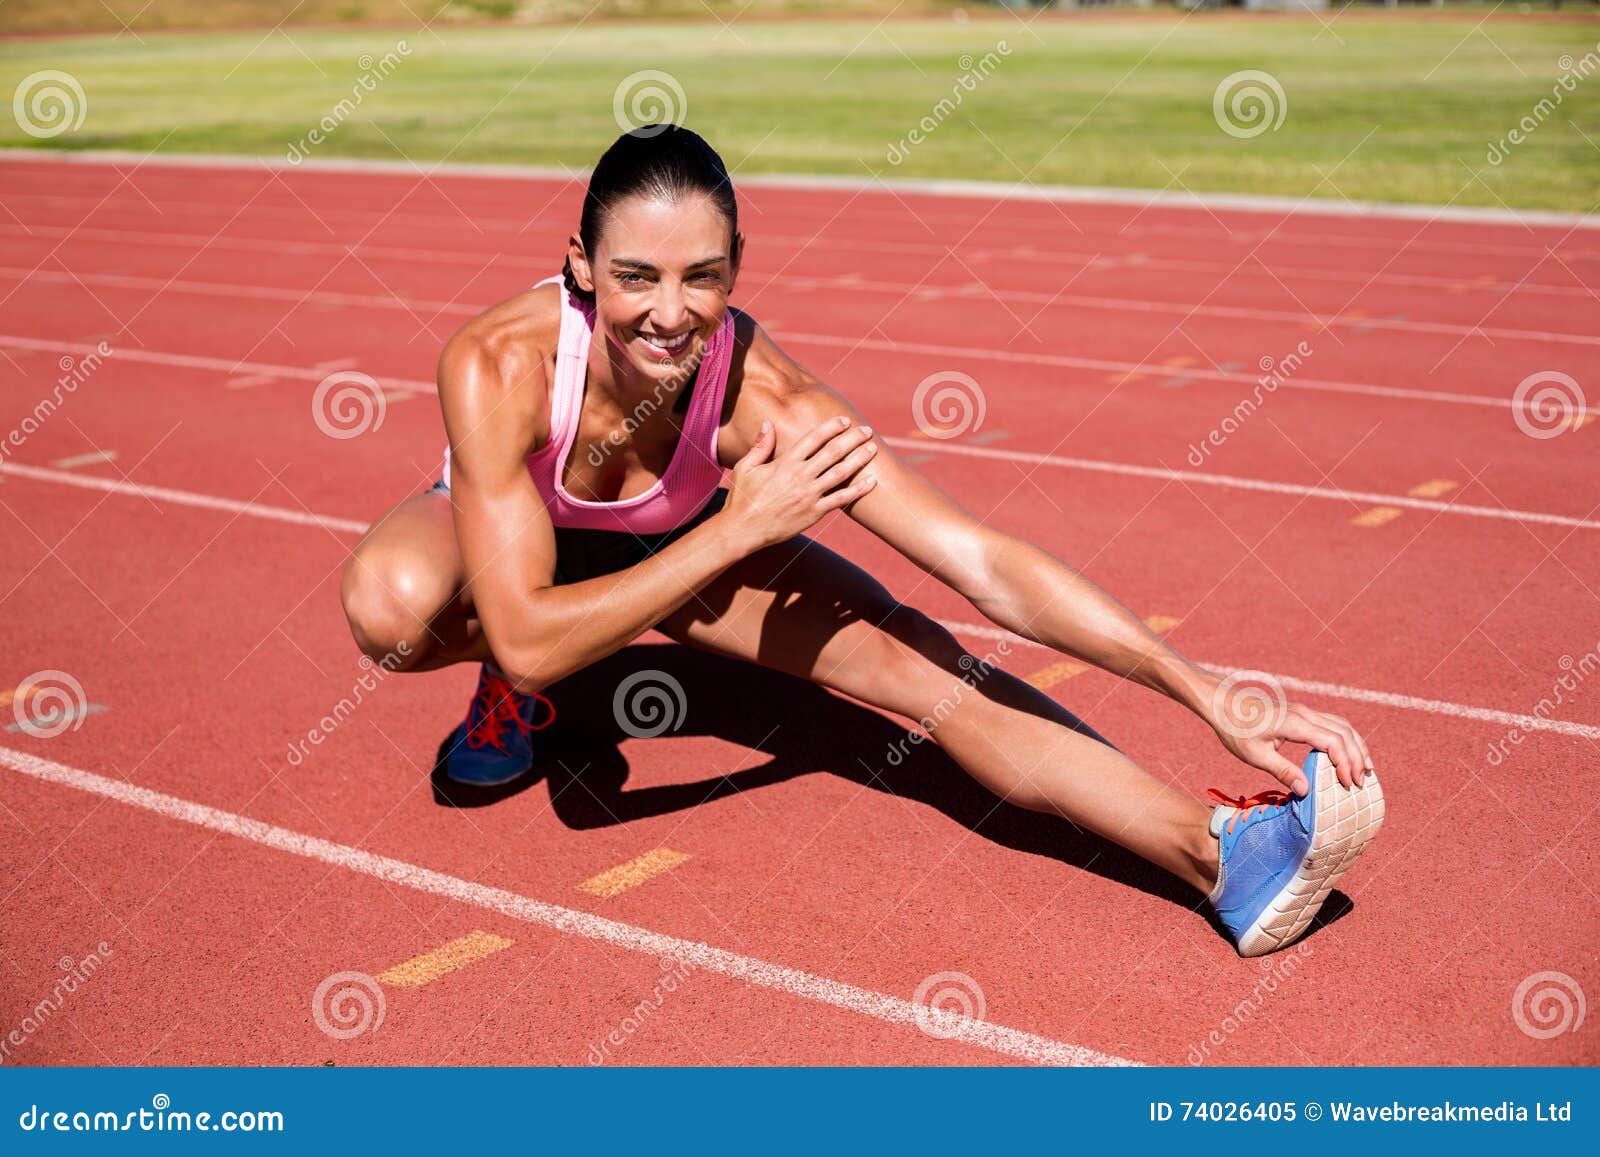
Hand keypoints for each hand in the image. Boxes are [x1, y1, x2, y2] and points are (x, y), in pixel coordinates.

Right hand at [720, 415, 878, 551]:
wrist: (743, 530)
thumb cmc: (743, 497)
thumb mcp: (746, 467)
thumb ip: (761, 445)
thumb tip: (768, 423)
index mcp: (785, 463)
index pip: (813, 439)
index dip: (831, 428)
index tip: (845, 421)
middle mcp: (800, 476)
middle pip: (832, 452)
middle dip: (852, 439)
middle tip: (866, 431)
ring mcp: (809, 495)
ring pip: (840, 473)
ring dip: (859, 459)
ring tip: (873, 449)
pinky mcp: (814, 513)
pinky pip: (840, 499)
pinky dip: (858, 490)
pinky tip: (871, 481)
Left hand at [1208, 677, 1373, 795]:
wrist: (1221, 703)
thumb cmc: (1235, 729)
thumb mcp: (1255, 755)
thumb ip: (1283, 771)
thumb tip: (1307, 791)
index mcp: (1295, 724)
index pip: (1333, 742)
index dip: (1345, 763)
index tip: (1349, 784)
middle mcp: (1305, 714)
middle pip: (1344, 733)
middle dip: (1357, 757)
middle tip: (1362, 782)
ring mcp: (1304, 711)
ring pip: (1341, 725)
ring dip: (1356, 746)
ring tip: (1365, 768)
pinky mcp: (1301, 714)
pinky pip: (1331, 724)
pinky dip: (1345, 738)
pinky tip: (1346, 753)